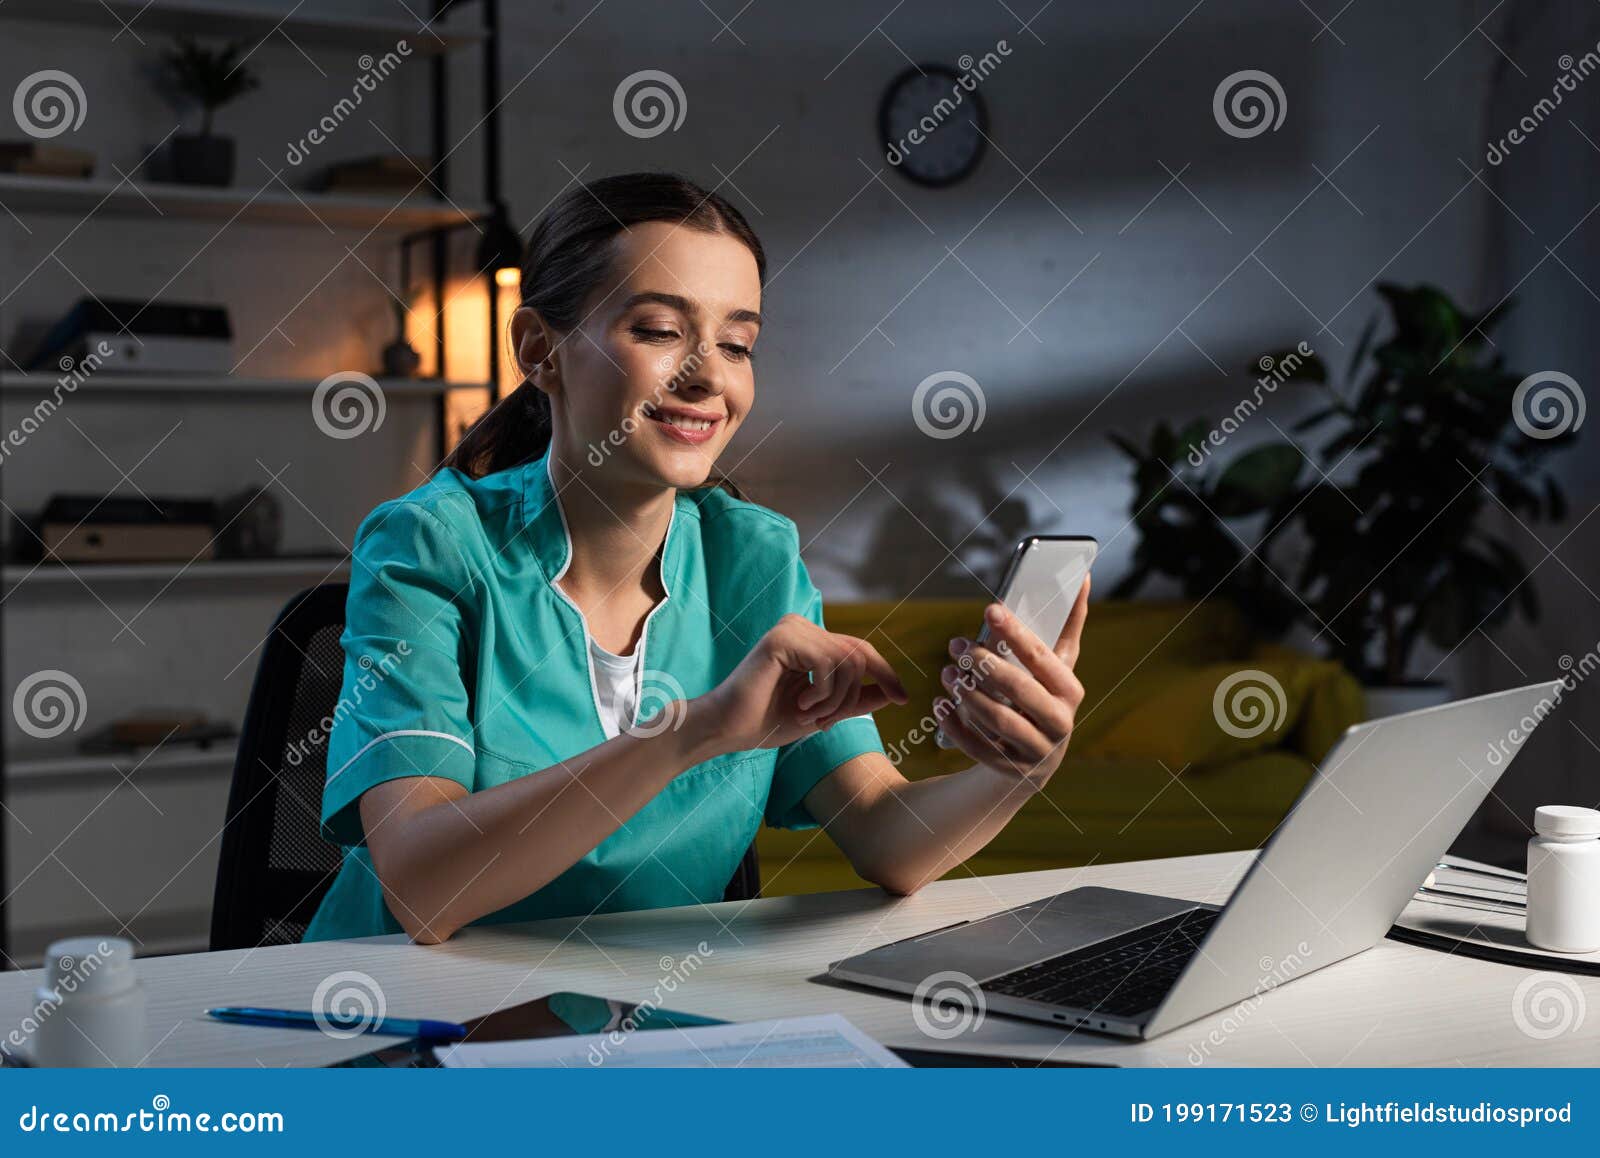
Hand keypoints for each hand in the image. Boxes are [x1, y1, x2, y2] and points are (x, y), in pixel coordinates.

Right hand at [694, 614, 908, 753]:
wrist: (727, 729)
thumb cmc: (766, 721)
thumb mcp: (822, 712)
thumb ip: (854, 700)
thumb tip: (891, 692)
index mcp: (809, 639)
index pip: (860, 650)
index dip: (885, 673)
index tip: (904, 698)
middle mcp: (802, 625)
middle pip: (859, 655)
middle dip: (852, 697)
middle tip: (825, 723)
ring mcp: (792, 627)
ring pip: (848, 662)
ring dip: (835, 701)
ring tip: (808, 717)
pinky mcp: (782, 637)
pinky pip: (828, 664)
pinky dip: (821, 695)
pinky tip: (799, 706)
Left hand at [935, 575, 1089, 786]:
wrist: (1035, 757)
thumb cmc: (1043, 695)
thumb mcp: (1057, 665)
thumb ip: (1068, 623)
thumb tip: (1085, 576)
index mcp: (1070, 691)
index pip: (1042, 658)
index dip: (1016, 633)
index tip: (990, 609)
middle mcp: (1059, 723)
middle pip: (1020, 690)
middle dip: (985, 665)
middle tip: (957, 645)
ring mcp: (1036, 750)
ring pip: (999, 721)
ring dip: (968, 695)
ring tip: (948, 673)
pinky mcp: (1011, 770)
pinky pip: (980, 749)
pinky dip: (957, 727)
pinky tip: (940, 705)